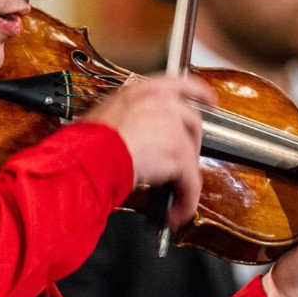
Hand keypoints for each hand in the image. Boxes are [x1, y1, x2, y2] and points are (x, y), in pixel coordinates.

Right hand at [80, 74, 215, 229]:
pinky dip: (185, 201)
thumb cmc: (88, 140)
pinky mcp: (179, 154)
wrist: (90, 155)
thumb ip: (128, 118)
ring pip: (191, 156)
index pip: (182, 84)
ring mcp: (174, 128)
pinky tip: (175, 212)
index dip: (200, 93)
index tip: (209, 100)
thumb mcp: (107, 115)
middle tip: (179, 164)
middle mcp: (164, 104)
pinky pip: (190, 182)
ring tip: (172, 197)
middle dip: (189, 146)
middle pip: (192, 124)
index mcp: (146, 91)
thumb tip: (130, 136)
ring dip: (184, 179)